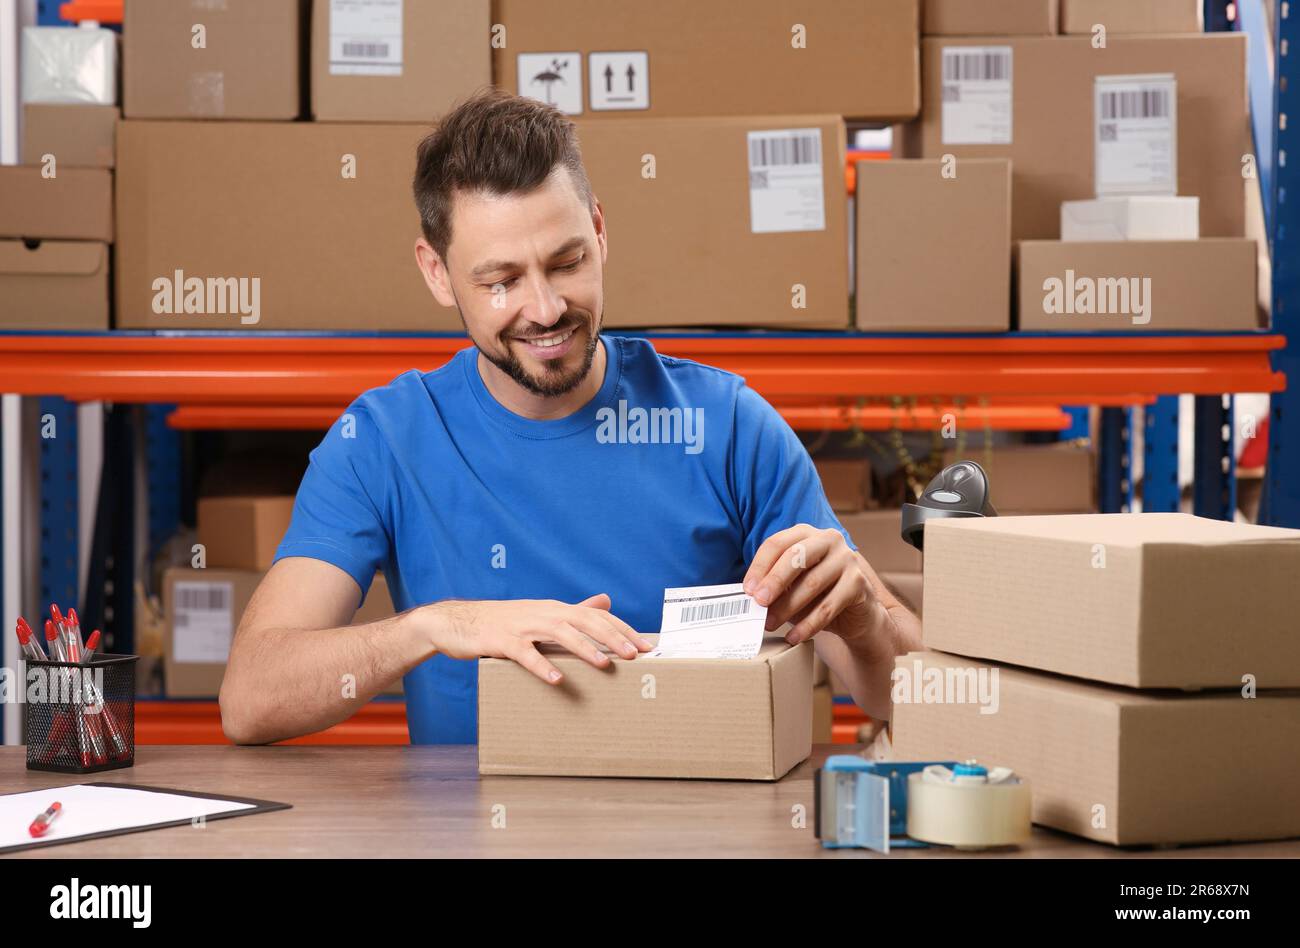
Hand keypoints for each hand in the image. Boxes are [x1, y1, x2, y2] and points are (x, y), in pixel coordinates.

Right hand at [425, 594, 653, 684]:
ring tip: (605, 665)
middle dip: (613, 637)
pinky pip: (525, 654)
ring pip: (560, 634)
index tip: (647, 645)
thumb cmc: (503, 623)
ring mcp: (522, 626)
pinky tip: (556, 680)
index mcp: (556, 609)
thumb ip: (574, 612)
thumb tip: (606, 602)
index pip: (597, 616)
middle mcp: (544, 613)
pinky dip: (541, 666)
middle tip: (636, 655)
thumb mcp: (542, 616)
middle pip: (585, 621)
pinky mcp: (502, 641)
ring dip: (584, 648)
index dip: (623, 629)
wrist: (457, 623)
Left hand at [742, 525, 880, 647]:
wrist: (856, 614)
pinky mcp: (859, 583)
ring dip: (788, 607)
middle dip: (774, 580)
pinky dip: (809, 624)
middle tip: (758, 603)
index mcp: (805, 534)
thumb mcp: (792, 585)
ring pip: (812, 582)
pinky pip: (829, 606)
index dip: (759, 567)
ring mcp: (847, 559)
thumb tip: (749, 597)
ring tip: (771, 624)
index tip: (747, 590)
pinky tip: (794, 636)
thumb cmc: (817, 595)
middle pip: (796, 556)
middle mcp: (828, 539)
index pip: (777, 544)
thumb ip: (773, 585)